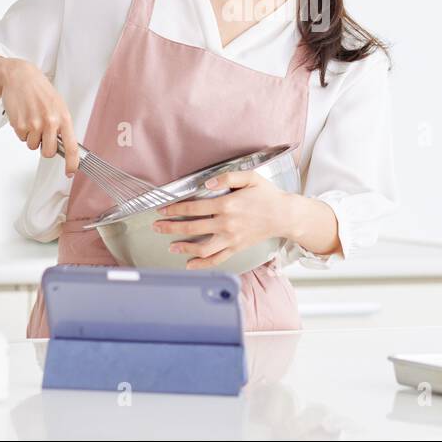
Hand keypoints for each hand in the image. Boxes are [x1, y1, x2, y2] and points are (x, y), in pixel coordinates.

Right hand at [0, 59, 78, 175]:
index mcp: (63, 118)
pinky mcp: (19, 124)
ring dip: (32, 138)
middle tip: (43, 134)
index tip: (70, 172)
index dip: (72, 163)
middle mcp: (50, 122)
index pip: (71, 146)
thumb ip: (62, 126)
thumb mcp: (58, 106)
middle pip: (49, 152)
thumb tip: (65, 147)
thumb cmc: (41, 91)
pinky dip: (23, 131)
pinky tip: (24, 117)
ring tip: (33, 119)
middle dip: (46, 148)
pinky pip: (22, 138)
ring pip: (33, 146)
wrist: (20, 77)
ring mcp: (34, 124)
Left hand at [151, 170, 292, 268]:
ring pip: (202, 247)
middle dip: (171, 227)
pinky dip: (202, 264)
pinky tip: (190, 264)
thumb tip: (208, 182)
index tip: (163, 210)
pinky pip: (216, 259)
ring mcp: (231, 239)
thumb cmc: (267, 195)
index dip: (175, 209)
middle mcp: (227, 224)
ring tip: (171, 247)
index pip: (194, 207)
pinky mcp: (236, 248)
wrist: (285, 215)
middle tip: (157, 227)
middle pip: (192, 228)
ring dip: (184, 248)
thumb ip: (227, 177)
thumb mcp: (250, 177)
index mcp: (227, 204)